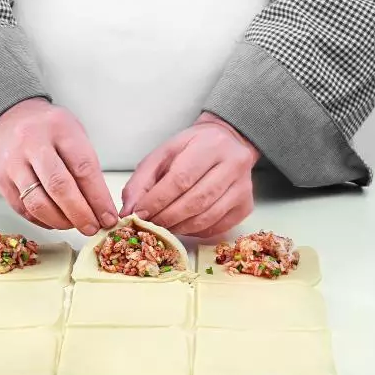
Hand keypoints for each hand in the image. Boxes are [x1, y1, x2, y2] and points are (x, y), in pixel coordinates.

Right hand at [0, 98, 117, 235]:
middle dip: (80, 214)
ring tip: (75, 225)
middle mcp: (32, 143)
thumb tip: (100, 208)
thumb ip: (86, 167)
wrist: (11, 118)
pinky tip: (56, 220)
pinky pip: (23, 209)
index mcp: (59, 128)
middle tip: (93, 228)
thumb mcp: (74, 134)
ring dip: (60, 221)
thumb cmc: (50, 130)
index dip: (98, 198)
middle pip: (59, 186)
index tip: (108, 217)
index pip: (83, 168)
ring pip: (37, 203)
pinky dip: (43, 220)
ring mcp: (13, 162)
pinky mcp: (0, 179)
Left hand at [120, 112, 259, 236]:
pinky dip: (195, 232)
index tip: (138, 214)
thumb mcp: (163, 154)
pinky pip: (218, 227)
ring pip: (207, 217)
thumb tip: (128, 212)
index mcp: (210, 146)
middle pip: (195, 201)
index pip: (181, 179)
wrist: (228, 142)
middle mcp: (233, 165)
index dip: (157, 200)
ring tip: (162, 227)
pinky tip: (182, 226)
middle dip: (167, 218)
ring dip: (179, 228)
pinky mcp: (246, 206)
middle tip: (148, 225)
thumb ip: (142, 181)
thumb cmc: (192, 148)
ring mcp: (243, 187)